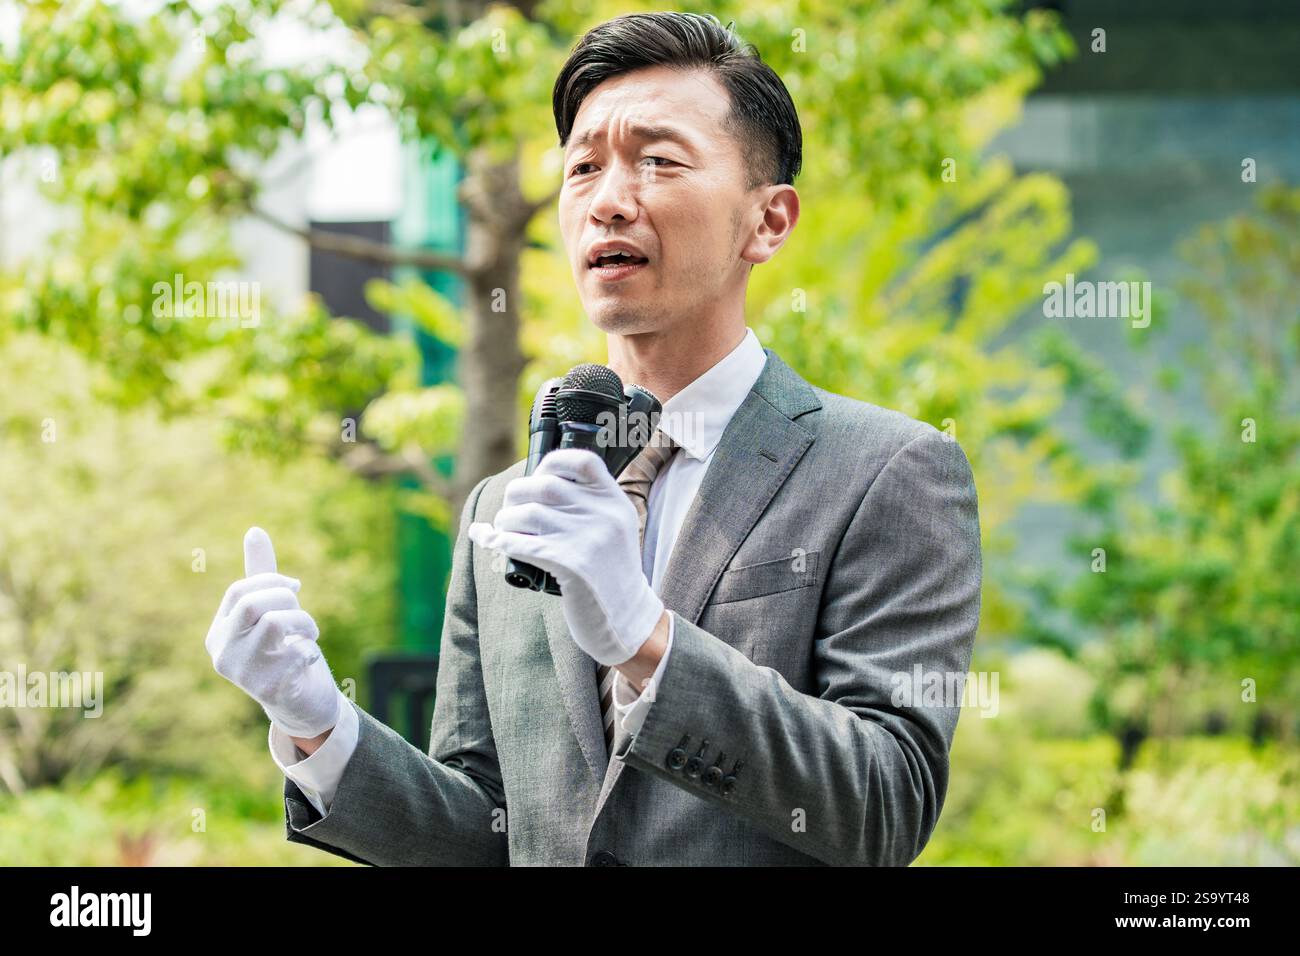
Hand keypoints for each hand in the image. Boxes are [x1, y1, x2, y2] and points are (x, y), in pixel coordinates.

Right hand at [205, 527, 340, 738]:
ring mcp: (242, 674)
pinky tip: (307, 661)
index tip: (294, 587)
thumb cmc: (284, 651)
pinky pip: (295, 652)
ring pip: (273, 623)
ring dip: (303, 622)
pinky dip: (309, 650)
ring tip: (310, 634)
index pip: (238, 591)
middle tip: (302, 615)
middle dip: (286, 599)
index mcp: (218, 632)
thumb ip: (262, 574)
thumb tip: (255, 530)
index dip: (271, 581)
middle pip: (252, 603)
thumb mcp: (271, 610)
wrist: (300, 703)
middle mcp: (222, 653)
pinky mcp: (267, 690)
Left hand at [468, 449, 663, 665]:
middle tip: (510, 511)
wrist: (627, 620)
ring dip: (505, 521)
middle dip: (516, 494)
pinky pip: (520, 543)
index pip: (583, 461)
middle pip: (545, 485)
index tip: (537, 476)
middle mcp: (604, 515)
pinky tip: (489, 540)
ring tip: (503, 531)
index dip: (552, 462)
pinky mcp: (570, 564)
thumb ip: (587, 507)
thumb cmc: (610, 576)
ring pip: (527, 513)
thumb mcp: (613, 532)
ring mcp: (587, 539)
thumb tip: (532, 487)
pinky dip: (498, 540)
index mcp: (615, 502)